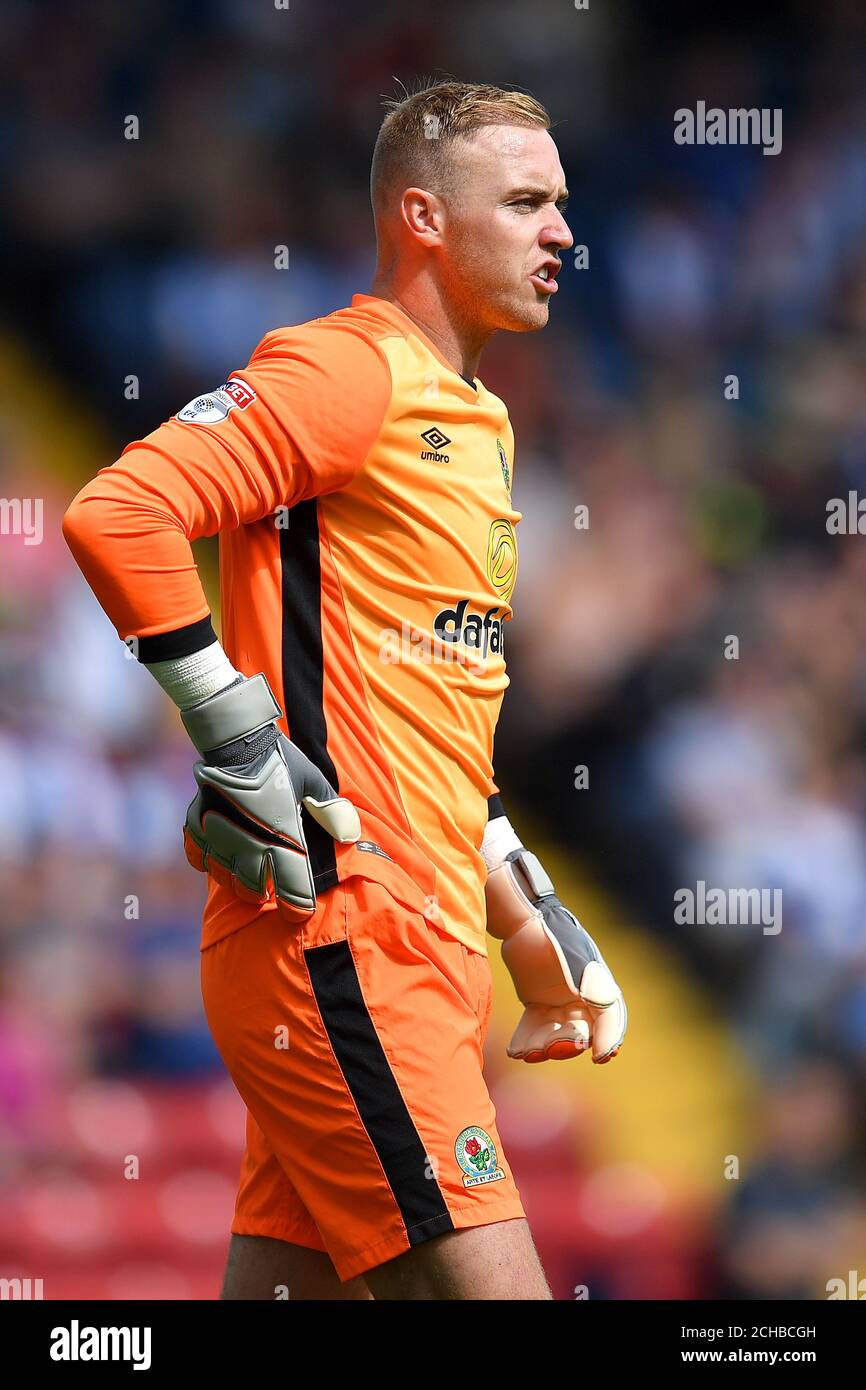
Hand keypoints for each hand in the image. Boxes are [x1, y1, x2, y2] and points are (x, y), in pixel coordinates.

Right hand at [181, 674, 359, 917]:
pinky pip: (198, 856)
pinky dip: (209, 862)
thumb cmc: (280, 760)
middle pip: (251, 890)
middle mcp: (247, 841)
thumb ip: (332, 811)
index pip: (290, 885)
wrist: (237, 736)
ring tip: (247, 880)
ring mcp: (218, 834)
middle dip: (262, 895)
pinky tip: (220, 857)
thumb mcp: (314, 781)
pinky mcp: (197, 824)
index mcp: (280, 834)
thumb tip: (351, 835)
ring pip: (224, 877)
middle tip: (270, 892)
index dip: (296, 905)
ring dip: (237, 882)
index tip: (298, 912)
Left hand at [485, 849, 626, 1063]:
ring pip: (554, 1035)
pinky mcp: (536, 1001)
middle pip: (579, 1034)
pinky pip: (533, 1028)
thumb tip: (607, 1048)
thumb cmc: (558, 942)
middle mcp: (581, 999)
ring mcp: (557, 1001)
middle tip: (551, 1048)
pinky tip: (514, 1051)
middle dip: (567, 1045)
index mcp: (599, 990)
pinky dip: (525, 1041)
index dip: (608, 1042)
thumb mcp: (584, 971)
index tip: (600, 1059)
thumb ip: (601, 1005)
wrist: (524, 921)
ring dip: (542, 1047)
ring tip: (526, 1052)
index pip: (609, 1024)